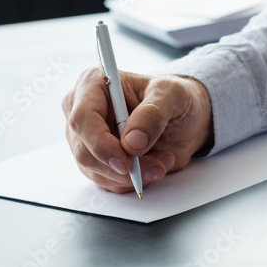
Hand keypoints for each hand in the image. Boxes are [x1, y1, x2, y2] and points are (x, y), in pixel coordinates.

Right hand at [62, 70, 212, 193]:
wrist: (183, 118)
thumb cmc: (174, 97)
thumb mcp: (172, 94)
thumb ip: (153, 113)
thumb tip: (132, 141)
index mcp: (94, 84)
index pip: (82, 118)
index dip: (100, 143)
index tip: (125, 162)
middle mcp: (84, 111)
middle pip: (85, 150)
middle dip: (122, 167)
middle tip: (156, 166)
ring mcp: (87, 139)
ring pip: (95, 171)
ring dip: (131, 176)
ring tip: (163, 162)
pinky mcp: (97, 160)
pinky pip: (107, 181)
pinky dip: (131, 181)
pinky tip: (153, 166)